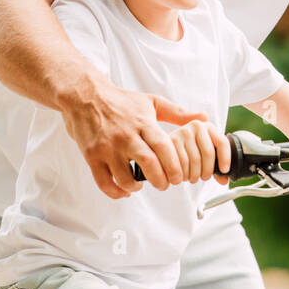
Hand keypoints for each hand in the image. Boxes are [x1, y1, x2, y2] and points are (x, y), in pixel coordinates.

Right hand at [59, 78, 210, 198]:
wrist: (86, 97)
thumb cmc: (122, 101)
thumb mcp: (152, 102)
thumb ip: (177, 113)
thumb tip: (203, 118)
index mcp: (143, 123)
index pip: (164, 147)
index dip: (174, 165)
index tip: (179, 176)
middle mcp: (126, 136)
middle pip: (148, 163)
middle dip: (161, 180)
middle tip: (166, 185)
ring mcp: (107, 147)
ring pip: (125, 176)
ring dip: (138, 187)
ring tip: (143, 185)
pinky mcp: (92, 156)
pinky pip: (104, 182)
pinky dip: (116, 192)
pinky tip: (126, 191)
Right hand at [166, 119, 231, 187]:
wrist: (166, 144)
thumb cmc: (191, 150)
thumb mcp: (205, 154)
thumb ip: (216, 166)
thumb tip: (224, 180)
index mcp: (209, 127)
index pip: (222, 142)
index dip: (225, 158)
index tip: (224, 170)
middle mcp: (197, 126)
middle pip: (209, 154)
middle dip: (207, 171)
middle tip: (204, 177)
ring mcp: (183, 132)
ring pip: (194, 161)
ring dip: (194, 175)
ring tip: (192, 177)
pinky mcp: (170, 141)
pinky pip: (180, 164)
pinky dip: (183, 174)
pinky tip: (182, 175)